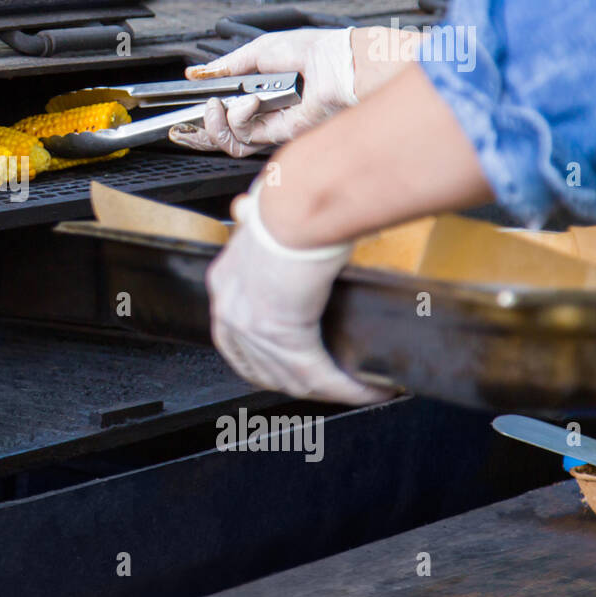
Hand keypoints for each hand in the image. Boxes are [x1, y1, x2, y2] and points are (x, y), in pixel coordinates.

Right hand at [169, 27, 358, 156]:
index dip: (201, 118)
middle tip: (203, 108)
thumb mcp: (259, 50)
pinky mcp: (277, 136)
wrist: (335, 62)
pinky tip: (247, 101)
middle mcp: (262, 113)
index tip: (182, 118)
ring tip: (219, 104)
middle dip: (202, 128)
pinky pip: (244, 137)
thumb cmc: (311, 51)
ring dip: (216, 123)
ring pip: (228, 139)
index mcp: (258, 93)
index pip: (224, 113)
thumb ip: (227, 65)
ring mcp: (269, 126)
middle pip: (221, 133)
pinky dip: (237, 118)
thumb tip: (197, 73)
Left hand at [207, 181, 394, 404]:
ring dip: (328, 391)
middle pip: (260, 368)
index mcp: (225, 283)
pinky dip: (349, 389)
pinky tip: (371, 391)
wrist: (297, 209)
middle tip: (329, 387)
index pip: (233, 340)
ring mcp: (253, 327)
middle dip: (296, 383)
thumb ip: (252, 220)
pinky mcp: (284, 336)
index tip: (284, 369)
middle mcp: (231, 310)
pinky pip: (319, 376)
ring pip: (291, 378)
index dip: (260, 361)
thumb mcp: (258, 216)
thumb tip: (248, 205)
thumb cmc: (286, 206)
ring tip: (356, 391)